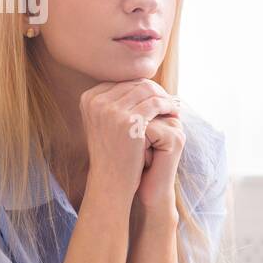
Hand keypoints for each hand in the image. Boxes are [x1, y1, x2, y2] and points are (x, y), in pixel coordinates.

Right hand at [79, 78, 180, 201]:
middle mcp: (96, 101)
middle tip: (170, 99)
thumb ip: (114, 101)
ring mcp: (111, 111)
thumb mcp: (105, 122)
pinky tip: (174, 113)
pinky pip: (155, 104)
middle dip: (155, 90)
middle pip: (135, 84)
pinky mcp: (129, 122)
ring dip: (164, 97)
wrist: (110, 180)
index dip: (143, 87)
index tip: (157, 95)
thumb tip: (138, 82)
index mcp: (89, 98)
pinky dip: (168, 106)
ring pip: (147, 90)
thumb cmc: (112, 152)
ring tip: (173, 106)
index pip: (123, 82)